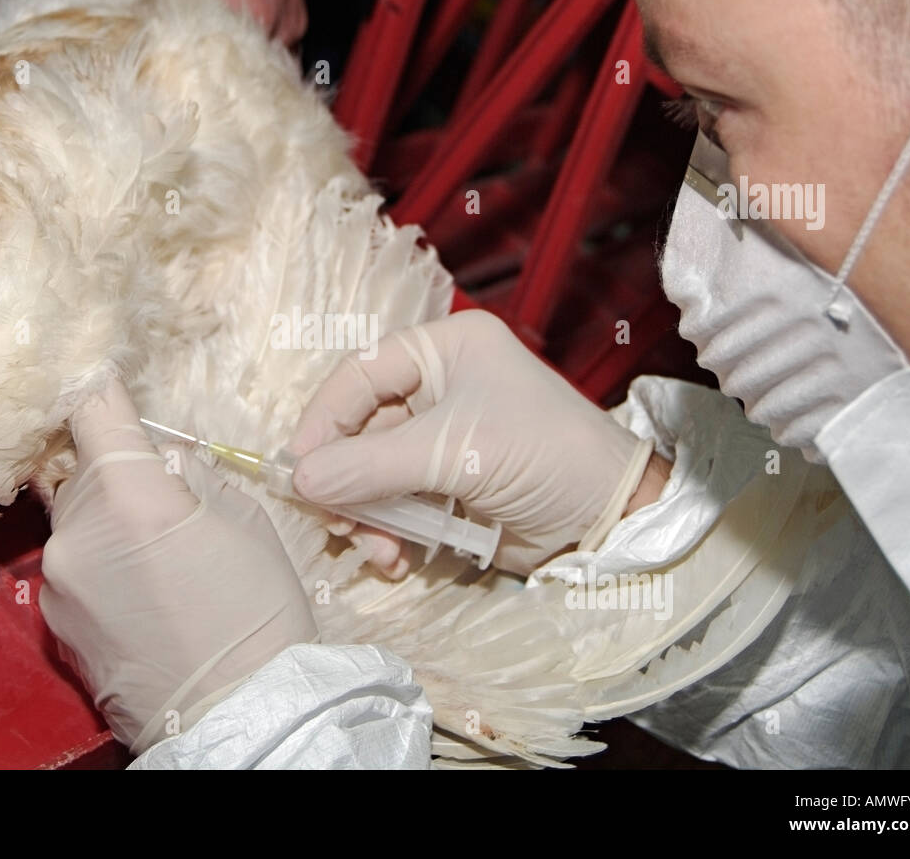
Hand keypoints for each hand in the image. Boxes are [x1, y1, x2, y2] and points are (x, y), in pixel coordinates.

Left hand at [39, 376, 318, 751]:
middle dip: (120, 474)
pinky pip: (76, 570)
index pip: (93, 413)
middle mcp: (77, 534)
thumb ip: (192, 477)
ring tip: (163, 563)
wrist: (237, 715)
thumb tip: (166, 461)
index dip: (99, 389)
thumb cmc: (256, 615)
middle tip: (171, 502)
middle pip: (85, 472)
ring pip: (79, 523)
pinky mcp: (55, 623)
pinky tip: (145, 597)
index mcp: (130, 496)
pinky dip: (102, 569)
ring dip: (110, 524)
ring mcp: (58, 583)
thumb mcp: (245, 522)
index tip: (100, 376)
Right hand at [288, 310, 659, 576]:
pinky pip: (394, 504)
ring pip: (371, 473)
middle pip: (359, 430)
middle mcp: (438, 386)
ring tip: (374, 549)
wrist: (609, 517)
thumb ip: (372, 466)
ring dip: (365, 515)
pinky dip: (388, 533)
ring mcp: (441, 439)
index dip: (324, 420)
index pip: (359, 375)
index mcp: (444, 349)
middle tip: (336, 523)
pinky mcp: (446, 485)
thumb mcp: (454, 452)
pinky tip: (396, 559)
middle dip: (345, 480)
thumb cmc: (543, 456)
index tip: (299, 468)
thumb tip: (300, 481)